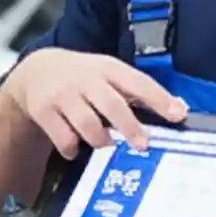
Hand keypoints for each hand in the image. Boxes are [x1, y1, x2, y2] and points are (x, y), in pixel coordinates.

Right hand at [2, 48, 187, 158]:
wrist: (37, 70)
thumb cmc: (83, 77)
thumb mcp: (107, 74)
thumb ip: (134, 91)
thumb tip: (175, 110)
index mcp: (108, 68)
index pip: (138, 82)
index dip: (159, 98)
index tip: (178, 114)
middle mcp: (86, 79)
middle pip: (112, 104)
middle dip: (129, 126)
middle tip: (143, 144)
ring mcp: (63, 95)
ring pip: (87, 124)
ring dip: (101, 140)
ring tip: (107, 144)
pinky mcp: (44, 111)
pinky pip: (63, 138)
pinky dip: (72, 148)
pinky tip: (75, 146)